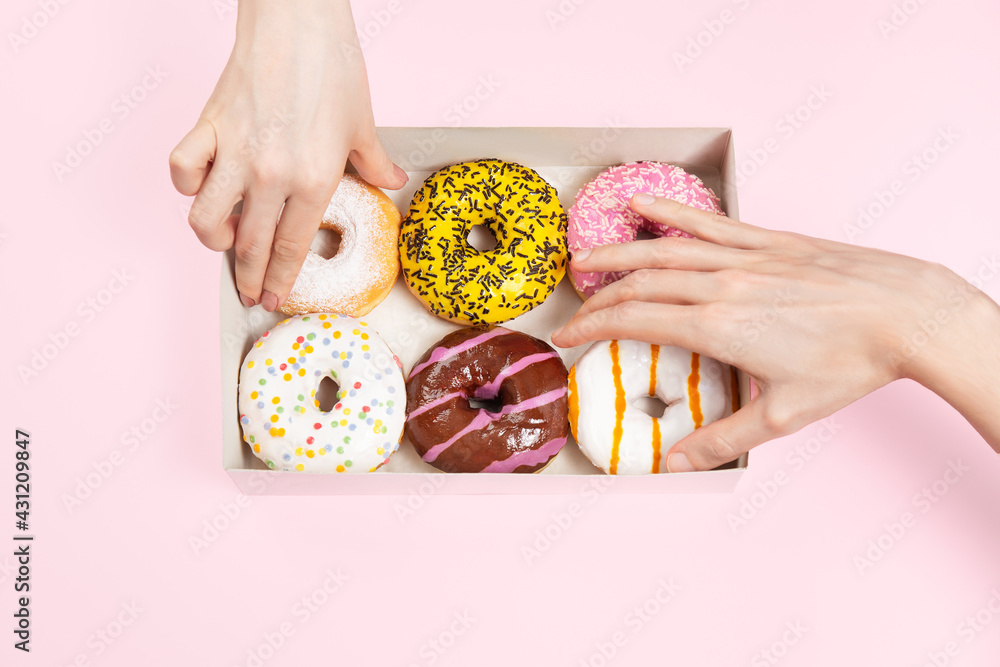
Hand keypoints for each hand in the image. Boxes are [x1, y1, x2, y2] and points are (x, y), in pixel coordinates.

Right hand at [169, 0, 405, 311]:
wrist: (297, 22)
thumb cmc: (334, 68)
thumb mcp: (364, 123)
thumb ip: (375, 162)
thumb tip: (392, 180)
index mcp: (314, 180)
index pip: (290, 247)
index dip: (279, 279)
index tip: (272, 298)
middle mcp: (271, 175)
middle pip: (249, 244)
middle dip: (247, 277)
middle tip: (248, 292)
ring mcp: (235, 152)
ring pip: (205, 218)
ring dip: (212, 239)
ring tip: (224, 239)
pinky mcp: (208, 126)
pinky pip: (182, 171)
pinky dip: (186, 185)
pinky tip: (201, 186)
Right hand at [552, 193, 999, 471]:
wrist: (906, 313)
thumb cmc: (850, 364)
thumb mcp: (782, 415)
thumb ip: (722, 440)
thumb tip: (676, 465)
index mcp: (717, 326)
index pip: (633, 320)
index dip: (591, 327)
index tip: (566, 335)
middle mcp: (721, 285)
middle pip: (639, 283)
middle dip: (597, 297)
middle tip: (572, 311)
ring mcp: (744, 257)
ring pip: (663, 248)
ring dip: (618, 253)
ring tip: (586, 259)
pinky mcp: (769, 240)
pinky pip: (709, 222)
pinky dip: (671, 213)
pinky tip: (644, 204)